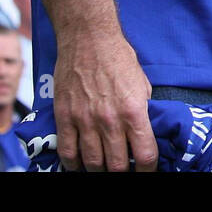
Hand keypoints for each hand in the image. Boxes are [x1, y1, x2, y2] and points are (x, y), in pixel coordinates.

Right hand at [51, 31, 157, 171]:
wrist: (89, 38)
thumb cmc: (118, 57)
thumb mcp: (142, 83)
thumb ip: (142, 109)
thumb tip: (144, 129)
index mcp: (134, 111)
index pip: (144, 155)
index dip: (147, 170)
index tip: (147, 171)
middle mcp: (110, 120)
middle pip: (117, 166)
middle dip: (123, 173)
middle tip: (124, 171)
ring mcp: (85, 120)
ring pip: (92, 163)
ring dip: (99, 170)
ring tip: (104, 169)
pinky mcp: (64, 117)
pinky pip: (68, 152)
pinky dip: (74, 164)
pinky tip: (80, 165)